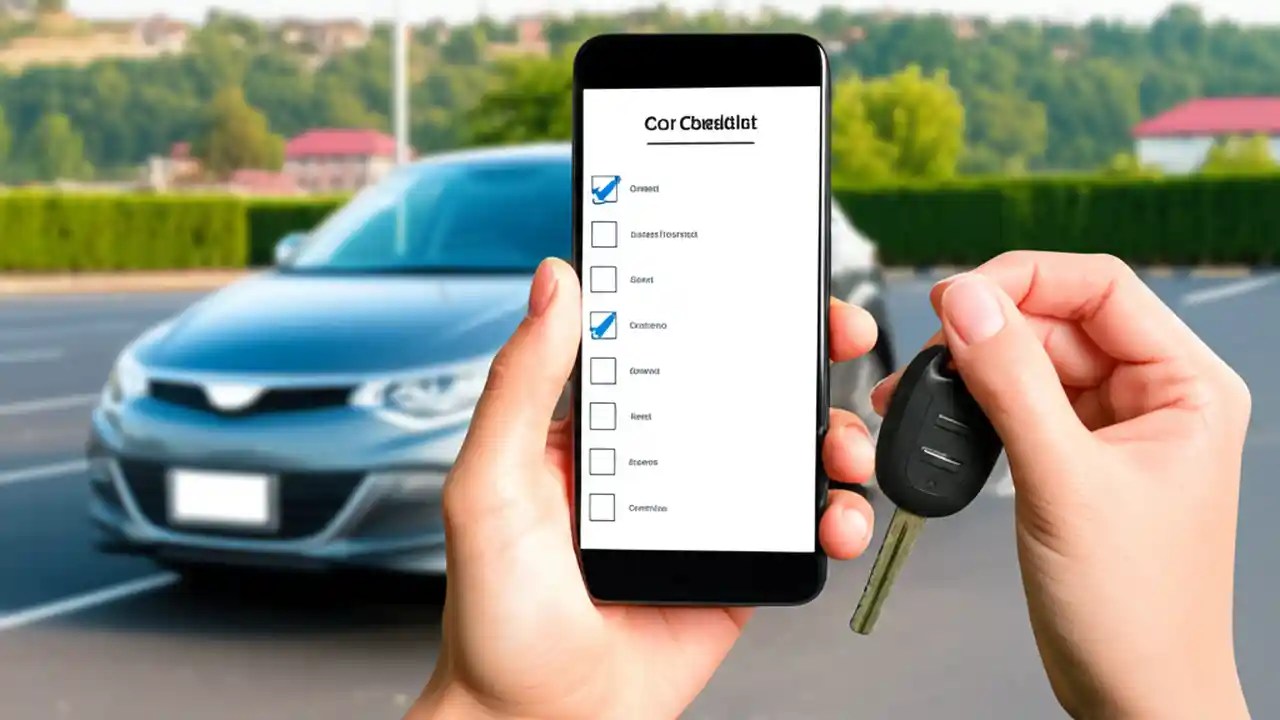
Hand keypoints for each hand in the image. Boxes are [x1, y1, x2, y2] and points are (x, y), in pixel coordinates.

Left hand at [408, 258, 880, 719]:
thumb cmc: (497, 617)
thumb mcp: (490, 485)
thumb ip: (521, 384)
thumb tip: (551, 284)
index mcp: (597, 428)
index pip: (663, 339)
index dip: (716, 298)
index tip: (760, 270)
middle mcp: (656, 461)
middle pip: (742, 385)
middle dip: (800, 353)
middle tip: (835, 334)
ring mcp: (703, 512)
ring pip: (787, 451)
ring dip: (833, 434)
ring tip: (840, 449)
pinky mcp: (739, 564)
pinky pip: (802, 526)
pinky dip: (837, 515)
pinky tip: (836, 517)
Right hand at [873, 253, 1250, 718]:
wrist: (1134, 695)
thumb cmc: (1136, 610)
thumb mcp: (1062, 482)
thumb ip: (1010, 381)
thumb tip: (966, 301)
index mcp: (1188, 386)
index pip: (1100, 288)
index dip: (1022, 279)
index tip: (953, 296)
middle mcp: (1156, 397)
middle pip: (1058, 321)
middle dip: (986, 333)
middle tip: (927, 359)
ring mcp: (1115, 429)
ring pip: (1032, 362)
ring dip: (972, 372)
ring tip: (920, 395)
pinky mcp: (1078, 459)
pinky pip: (1021, 405)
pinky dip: (976, 407)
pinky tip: (941, 419)